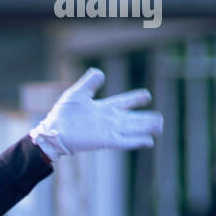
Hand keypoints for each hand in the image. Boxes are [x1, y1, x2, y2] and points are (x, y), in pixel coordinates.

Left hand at [30, 67, 162, 161]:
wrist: (55, 131)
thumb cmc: (63, 113)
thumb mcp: (77, 92)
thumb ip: (90, 82)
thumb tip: (100, 73)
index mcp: (103, 108)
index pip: (124, 102)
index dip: (135, 99)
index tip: (147, 96)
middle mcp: (109, 120)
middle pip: (132, 118)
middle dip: (146, 119)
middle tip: (160, 119)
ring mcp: (109, 131)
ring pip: (132, 129)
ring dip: (145, 129)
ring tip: (159, 128)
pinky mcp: (106, 140)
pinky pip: (125, 141)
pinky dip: (136, 141)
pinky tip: (148, 142)